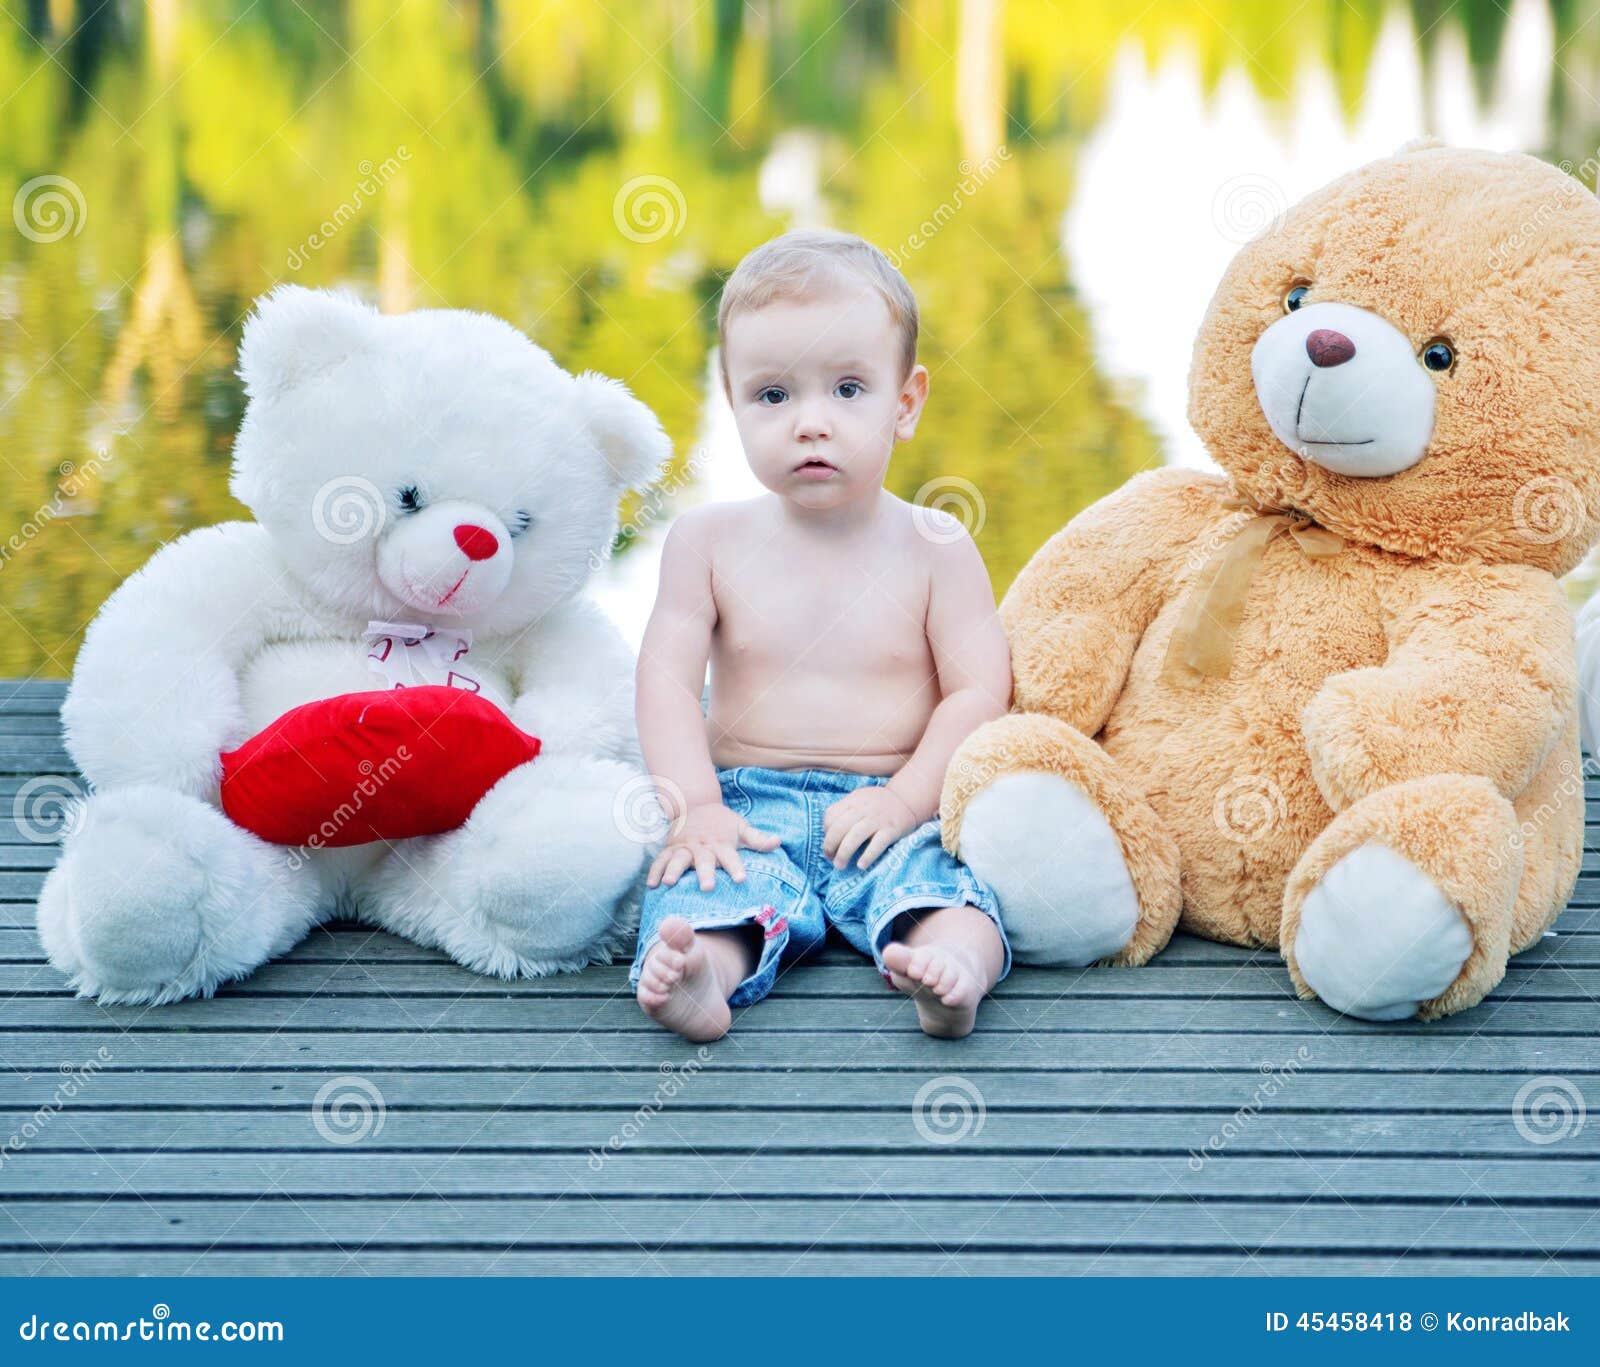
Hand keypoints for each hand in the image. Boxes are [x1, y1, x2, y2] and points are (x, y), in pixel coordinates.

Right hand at [647, 802, 781, 891]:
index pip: (731, 857)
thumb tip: (778, 841)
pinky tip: (651, 885)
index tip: (741, 879)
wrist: (695, 803)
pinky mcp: (670, 848)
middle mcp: (702, 846)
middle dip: (705, 873)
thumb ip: (758, 838)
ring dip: (673, 870)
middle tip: (707, 887)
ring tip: (669, 883)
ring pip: (678, 859)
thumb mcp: (741, 827)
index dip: (736, 867)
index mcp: (721, 843)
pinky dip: (654, 871)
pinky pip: (660, 859)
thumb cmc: (722, 821)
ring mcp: (684, 847)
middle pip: (704, 861)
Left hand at [823, 785, 920, 870]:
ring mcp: (878, 819)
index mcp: (853, 800)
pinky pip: (877, 844)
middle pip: (840, 828)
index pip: (831, 816)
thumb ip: (845, 810)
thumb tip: (827, 832)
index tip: (829, 844)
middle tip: (830, 858)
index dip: (825, 832)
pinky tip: (861, 865)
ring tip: (840, 865)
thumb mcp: (860, 799)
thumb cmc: (879, 803)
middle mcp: (864, 809)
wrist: (908, 799)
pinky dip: (868, 856)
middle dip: (830, 846)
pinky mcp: (892, 830)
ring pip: (855, 836)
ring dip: (844, 853)